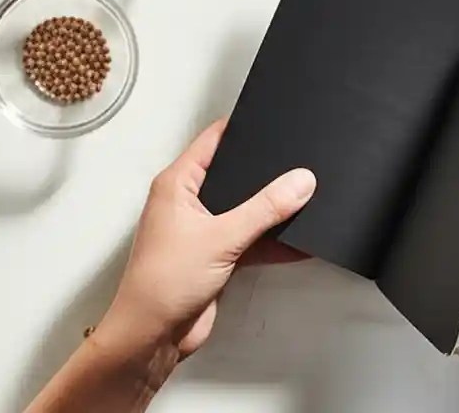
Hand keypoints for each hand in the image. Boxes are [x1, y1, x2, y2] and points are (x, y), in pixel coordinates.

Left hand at [96, 119, 316, 360]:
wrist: (152, 337)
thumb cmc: (161, 284)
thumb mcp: (222, 237)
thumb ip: (265, 209)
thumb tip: (299, 181)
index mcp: (177, 184)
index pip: (214, 140)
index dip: (243, 129)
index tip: (274, 121)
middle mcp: (189, 202)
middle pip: (235, 174)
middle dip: (265, 173)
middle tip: (298, 161)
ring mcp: (203, 230)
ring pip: (246, 209)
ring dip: (271, 212)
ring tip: (305, 201)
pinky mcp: (216, 257)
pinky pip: (251, 240)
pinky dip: (272, 242)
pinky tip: (298, 242)